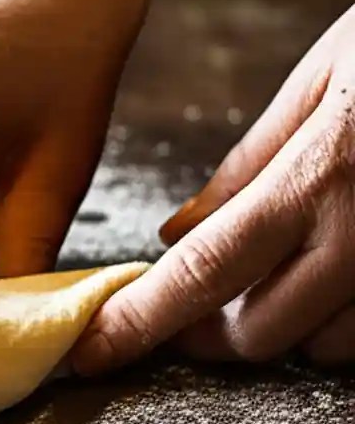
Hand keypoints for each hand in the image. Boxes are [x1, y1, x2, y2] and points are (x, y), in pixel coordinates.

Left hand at [73, 5, 354, 372]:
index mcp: (320, 171)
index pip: (206, 268)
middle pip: (258, 329)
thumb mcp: (321, 77)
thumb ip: (247, 164)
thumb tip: (176, 233)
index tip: (94, 346)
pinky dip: (340, 323)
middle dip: (205, 331)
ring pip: (324, 346)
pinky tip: (330, 274)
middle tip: (181, 307)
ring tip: (270, 274)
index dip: (141, 318)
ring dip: (279, 327)